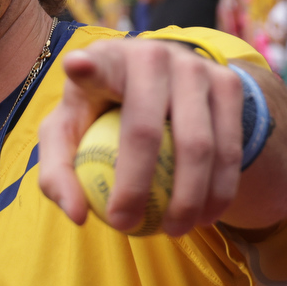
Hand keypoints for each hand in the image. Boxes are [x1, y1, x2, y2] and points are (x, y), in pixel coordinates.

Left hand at [37, 39, 245, 236]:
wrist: (161, 85)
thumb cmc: (99, 115)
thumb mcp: (66, 137)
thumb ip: (56, 174)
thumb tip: (78, 215)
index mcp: (107, 60)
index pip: (95, 65)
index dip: (87, 67)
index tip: (76, 69)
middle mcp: (153, 55)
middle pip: (147, 129)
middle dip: (138, 187)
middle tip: (128, 226)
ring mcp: (196, 66)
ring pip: (199, 144)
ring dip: (188, 198)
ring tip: (173, 231)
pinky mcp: (229, 83)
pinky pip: (229, 146)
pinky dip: (220, 189)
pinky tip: (206, 217)